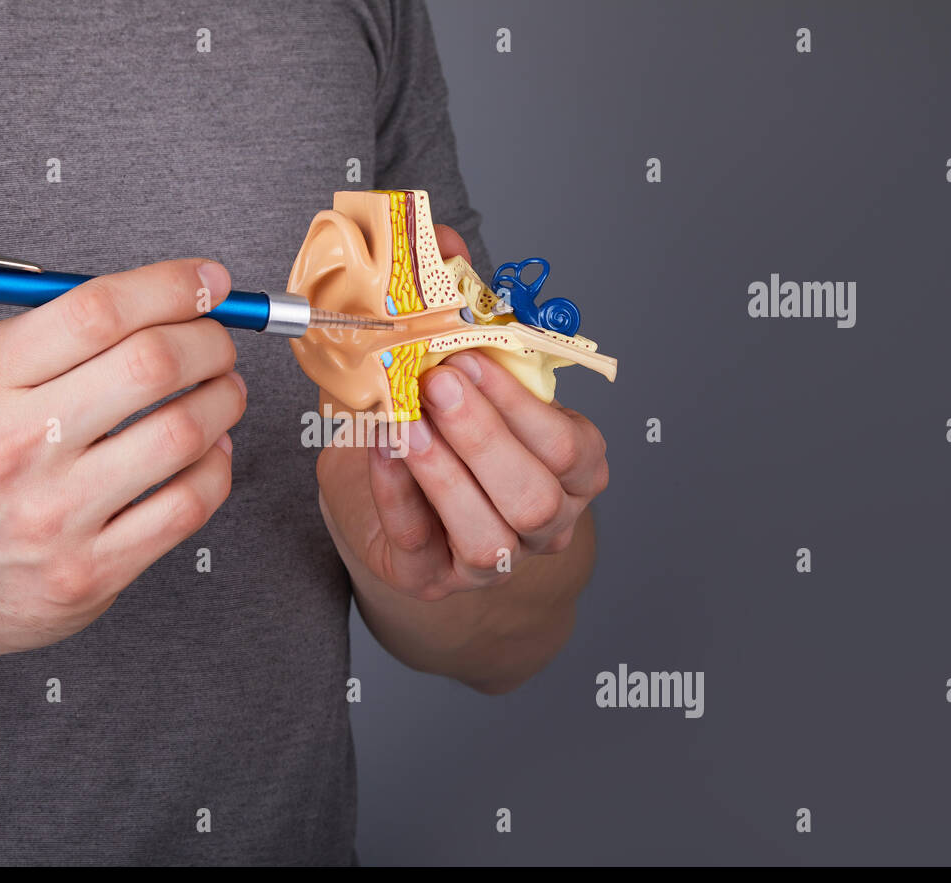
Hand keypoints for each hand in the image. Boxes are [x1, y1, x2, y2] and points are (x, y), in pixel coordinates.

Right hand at [0, 258, 245, 662]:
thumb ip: (58, 332)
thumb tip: (171, 298)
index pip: (96, 311)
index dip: (171, 287)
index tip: (211, 282)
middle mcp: (18, 445)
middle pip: (150, 365)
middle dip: (210, 344)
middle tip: (219, 346)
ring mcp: (57, 513)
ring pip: (181, 434)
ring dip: (224, 402)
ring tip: (224, 394)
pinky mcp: (93, 569)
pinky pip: (189, 504)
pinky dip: (217, 466)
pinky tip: (209, 452)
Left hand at [317, 227, 607, 602]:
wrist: (400, 511)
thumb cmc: (443, 434)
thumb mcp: (455, 370)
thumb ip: (455, 309)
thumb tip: (437, 235)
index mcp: (569, 468)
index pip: (571, 447)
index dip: (523, 404)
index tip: (472, 355)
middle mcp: (542, 522)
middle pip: (537, 498)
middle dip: (486, 438)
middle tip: (436, 384)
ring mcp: (491, 560)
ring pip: (490, 537)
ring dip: (446, 476)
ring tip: (407, 425)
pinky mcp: (434, 578)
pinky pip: (423, 548)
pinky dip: (400, 497)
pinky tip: (379, 452)